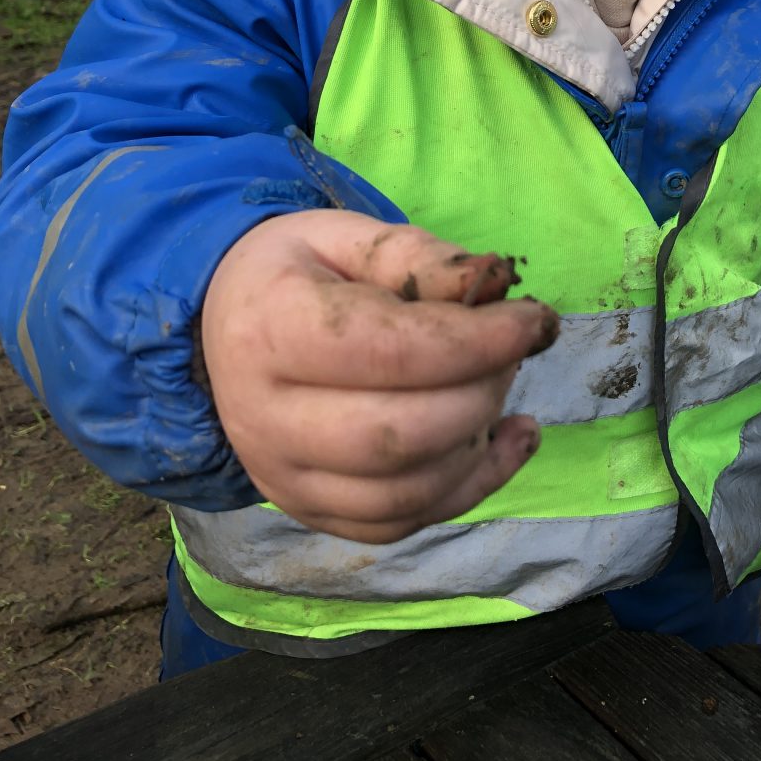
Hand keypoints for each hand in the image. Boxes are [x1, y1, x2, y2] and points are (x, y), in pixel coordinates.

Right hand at [202, 211, 557, 542]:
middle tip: (512, 351)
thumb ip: (422, 258)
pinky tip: (507, 438)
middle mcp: (264, 418)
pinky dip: (471, 486)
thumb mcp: (349, 237)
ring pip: (404, 492)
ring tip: (500, 386)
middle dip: (482, 392)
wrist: (224, 327)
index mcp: (271, 329)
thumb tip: (498, 285)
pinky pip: (402, 523)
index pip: (391, 351)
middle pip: (399, 434)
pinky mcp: (311, 512)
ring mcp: (282, 479)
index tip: (536, 320)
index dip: (479, 341)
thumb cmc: (299, 273)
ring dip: (479, 443)